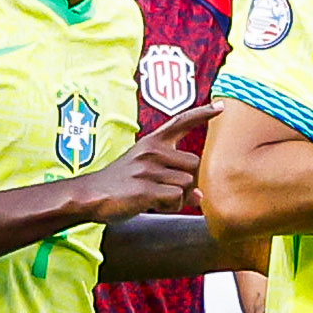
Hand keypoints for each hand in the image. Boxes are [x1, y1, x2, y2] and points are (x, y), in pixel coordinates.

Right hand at [73, 101, 216, 222]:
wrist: (91, 195)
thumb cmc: (122, 183)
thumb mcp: (145, 168)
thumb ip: (174, 176)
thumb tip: (200, 195)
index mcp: (152, 142)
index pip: (180, 122)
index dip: (202, 114)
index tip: (221, 106)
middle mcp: (152, 151)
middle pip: (195, 165)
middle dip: (189, 182)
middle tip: (168, 191)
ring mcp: (148, 169)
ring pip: (187, 184)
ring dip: (178, 198)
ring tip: (157, 199)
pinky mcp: (145, 189)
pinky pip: (176, 199)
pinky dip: (170, 207)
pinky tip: (153, 205)